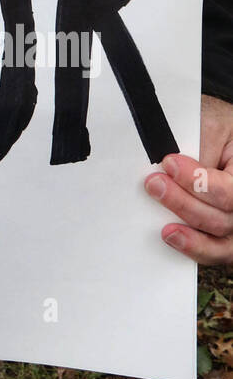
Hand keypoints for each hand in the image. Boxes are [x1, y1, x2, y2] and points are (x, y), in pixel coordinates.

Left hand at [144, 95, 232, 262]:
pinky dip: (195, 249)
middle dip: (185, 203)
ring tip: (165, 229)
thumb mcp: (211, 126)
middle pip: (224, 219)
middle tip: (154, 184)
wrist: (217, 132)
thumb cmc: (215, 126)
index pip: (229, 191)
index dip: (199, 182)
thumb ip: (200, 150)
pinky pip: (215, 252)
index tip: (169, 163)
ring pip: (221, 243)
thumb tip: (174, 172)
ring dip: (191, 236)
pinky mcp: (223, 235)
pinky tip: (174, 238)